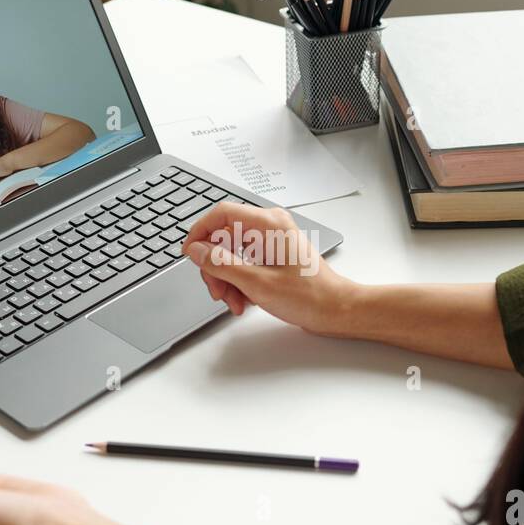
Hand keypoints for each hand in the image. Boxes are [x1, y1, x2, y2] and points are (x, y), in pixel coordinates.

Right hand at [181, 202, 356, 334]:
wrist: (335, 310)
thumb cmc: (308, 296)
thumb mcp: (256, 283)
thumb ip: (221, 264)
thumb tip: (196, 250)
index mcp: (268, 224)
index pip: (221, 214)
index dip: (200, 232)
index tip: (189, 254)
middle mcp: (269, 226)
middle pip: (223, 237)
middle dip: (215, 267)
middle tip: (218, 293)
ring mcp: (271, 240)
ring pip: (231, 253)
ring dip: (226, 279)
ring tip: (235, 303)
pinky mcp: (272, 255)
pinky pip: (243, 262)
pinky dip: (238, 281)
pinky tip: (244, 301)